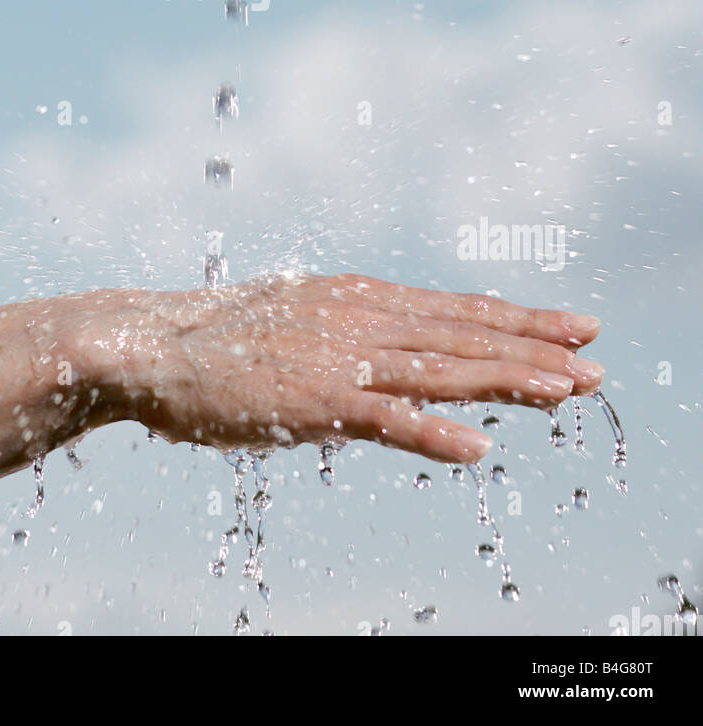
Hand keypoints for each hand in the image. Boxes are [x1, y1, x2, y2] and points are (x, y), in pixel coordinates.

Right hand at [78, 273, 602, 463]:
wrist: (151, 343)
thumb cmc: (221, 341)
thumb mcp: (299, 324)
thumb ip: (350, 339)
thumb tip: (387, 358)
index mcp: (359, 299)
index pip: (455, 310)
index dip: (517, 320)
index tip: (572, 325)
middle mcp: (360, 319)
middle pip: (463, 335)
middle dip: (534, 347)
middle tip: (596, 356)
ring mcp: (340, 357)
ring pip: (441, 370)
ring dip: (507, 381)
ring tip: (566, 392)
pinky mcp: (313, 399)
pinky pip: (385, 421)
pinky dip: (433, 434)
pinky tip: (477, 449)